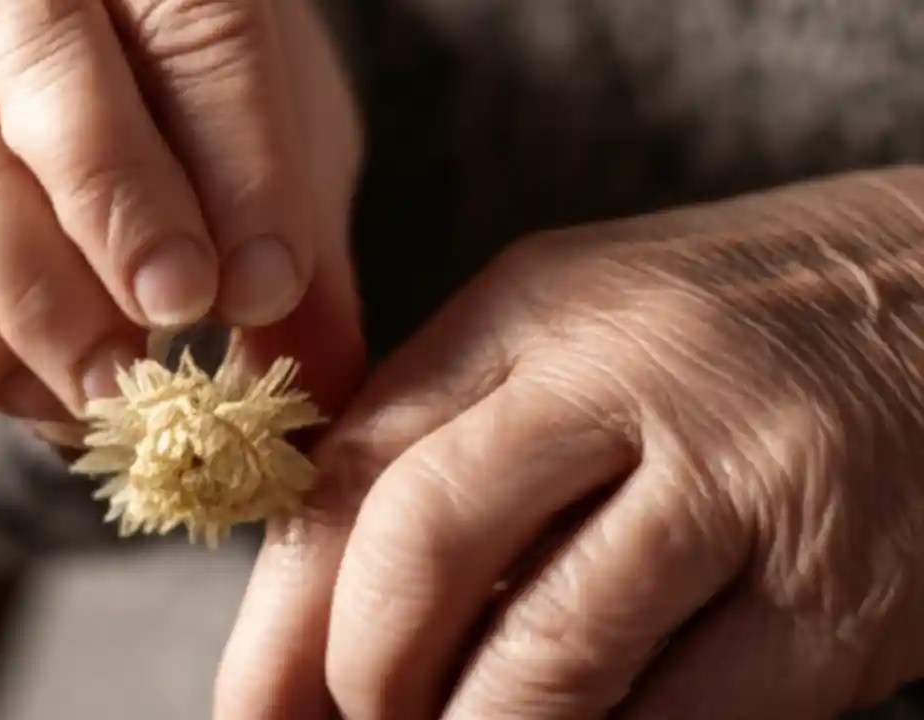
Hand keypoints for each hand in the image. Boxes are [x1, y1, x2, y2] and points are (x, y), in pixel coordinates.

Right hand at [0, 0, 363, 422]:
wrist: (67, 71)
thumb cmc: (191, 100)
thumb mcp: (274, 140)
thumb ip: (297, 245)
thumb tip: (324, 381)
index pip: (194, 25)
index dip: (236, 162)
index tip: (265, 287)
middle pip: (42, 63)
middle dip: (115, 204)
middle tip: (174, 316)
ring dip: (30, 291)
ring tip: (112, 388)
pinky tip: (41, 396)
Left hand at [216, 168, 923, 718]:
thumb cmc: (742, 336)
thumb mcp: (583, 341)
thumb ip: (466, 449)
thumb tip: (347, 622)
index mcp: (532, 308)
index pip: (356, 461)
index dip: (281, 612)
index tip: (251, 706)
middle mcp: (626, 373)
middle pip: (420, 545)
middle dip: (362, 677)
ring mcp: (740, 478)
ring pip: (543, 661)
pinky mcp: (836, 596)